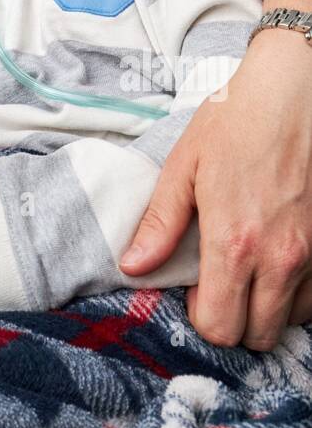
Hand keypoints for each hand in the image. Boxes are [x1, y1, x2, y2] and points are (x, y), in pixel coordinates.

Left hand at [119, 30, 311, 349]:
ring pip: (289, 321)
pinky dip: (295, 292)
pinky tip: (276, 261)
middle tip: (219, 284)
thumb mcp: (184, 166)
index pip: (218, 328)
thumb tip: (133, 265)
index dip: (199, 318)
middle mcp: (278, 258)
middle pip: (255, 336)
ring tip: (248, 270)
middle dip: (232, 322)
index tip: (193, 291)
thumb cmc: (235, 121)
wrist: (292, 92)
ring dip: (265, 308)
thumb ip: (160, 223)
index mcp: (234, 242)